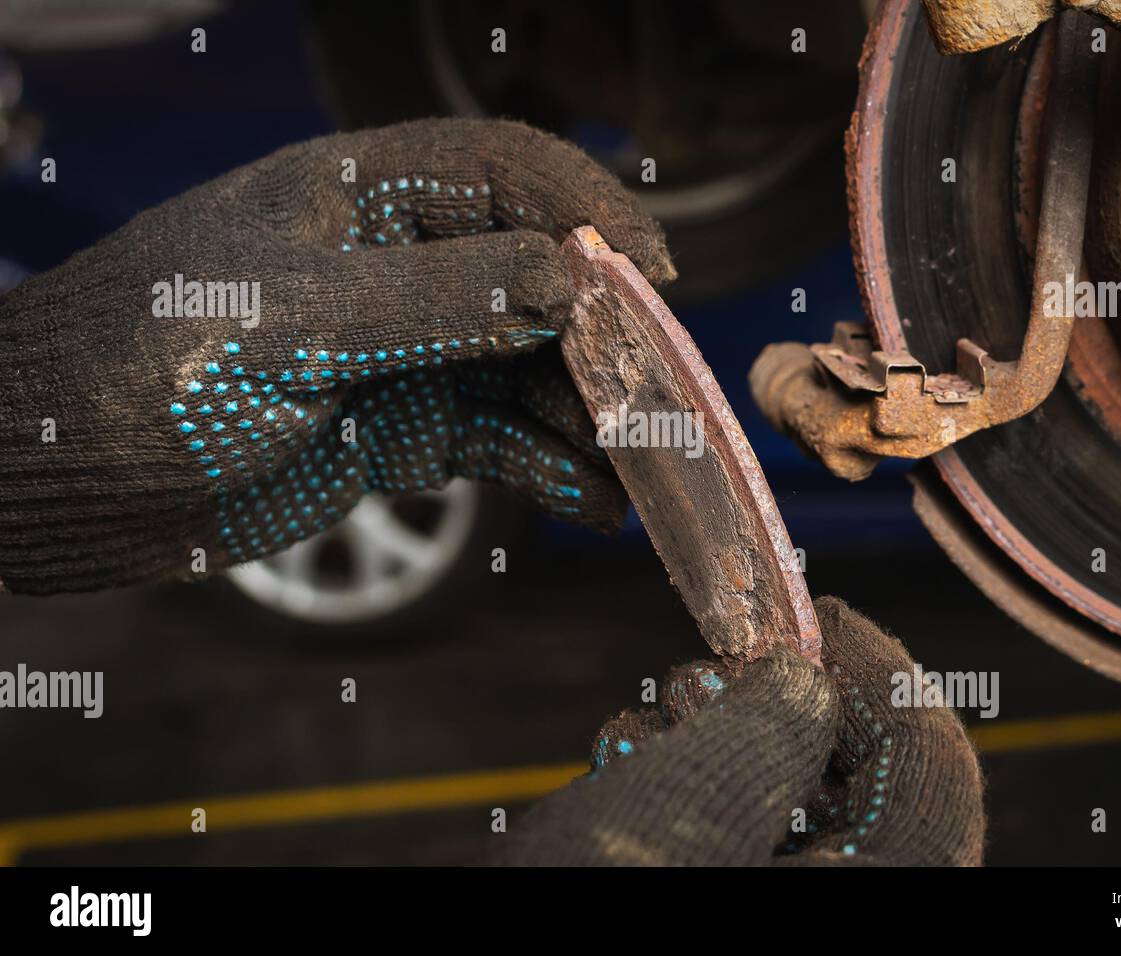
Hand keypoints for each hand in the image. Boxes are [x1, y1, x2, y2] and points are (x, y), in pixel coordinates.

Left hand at [0, 118, 672, 594]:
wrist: (49, 479)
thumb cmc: (142, 369)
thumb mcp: (293, 325)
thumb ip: (436, 303)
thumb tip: (570, 284)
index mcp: (361, 199)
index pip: (507, 175)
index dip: (592, 215)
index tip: (654, 278)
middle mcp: (395, 268)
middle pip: (535, 282)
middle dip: (606, 338)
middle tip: (665, 396)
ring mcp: (400, 352)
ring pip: (523, 371)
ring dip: (586, 417)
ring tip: (644, 468)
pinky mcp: (395, 430)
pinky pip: (493, 441)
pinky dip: (546, 469)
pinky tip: (593, 501)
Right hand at [500, 596, 985, 865]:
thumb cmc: (592, 911)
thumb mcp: (684, 812)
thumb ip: (769, 728)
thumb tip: (806, 683)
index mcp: (874, 898)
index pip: (931, 772)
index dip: (881, 672)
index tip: (821, 613)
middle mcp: (838, 907)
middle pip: (858, 787)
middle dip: (777, 710)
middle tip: (705, 679)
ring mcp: (776, 904)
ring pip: (790, 810)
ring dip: (716, 746)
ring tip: (641, 732)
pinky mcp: (720, 896)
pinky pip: (738, 843)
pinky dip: (686, 794)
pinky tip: (623, 775)